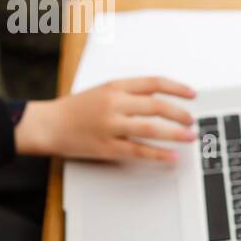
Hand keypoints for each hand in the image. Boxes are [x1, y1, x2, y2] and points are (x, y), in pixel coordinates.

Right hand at [14, 77, 196, 162]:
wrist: (49, 124)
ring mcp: (111, 126)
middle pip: (157, 106)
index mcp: (115, 86)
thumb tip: (159, 99)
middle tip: (191, 120)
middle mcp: (114, 104)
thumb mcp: (102, 91)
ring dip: (175, 133)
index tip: (191, 95)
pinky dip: (158, 154)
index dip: (177, 88)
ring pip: (151, 128)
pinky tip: (171, 156)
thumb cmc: (74, 109)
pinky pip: (138, 151)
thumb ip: (128, 93)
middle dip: (180, 113)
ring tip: (189, 137)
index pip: (154, 83)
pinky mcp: (107, 147)